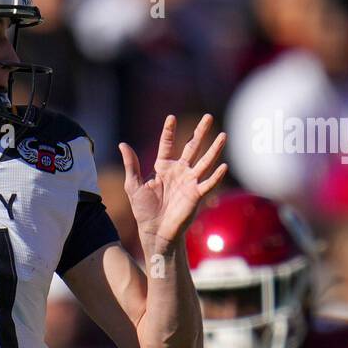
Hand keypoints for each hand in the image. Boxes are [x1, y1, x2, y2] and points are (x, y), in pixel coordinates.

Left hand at [120, 114, 227, 256]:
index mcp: (163, 166)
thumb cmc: (143, 209)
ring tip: (224, 136)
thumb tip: (123, 144)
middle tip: (208, 117)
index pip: (167, 144)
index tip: (171, 117)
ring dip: (214, 149)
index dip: (169, 131)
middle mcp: (179, 171)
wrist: (154, 231)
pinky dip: (216, 176)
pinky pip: (208, 183)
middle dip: (200, 132)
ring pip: (205, 162)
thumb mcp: (133, 185)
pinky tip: (224, 166)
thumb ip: (131, 164)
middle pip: (192, 147)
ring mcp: (189, 182)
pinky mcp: (196, 195)